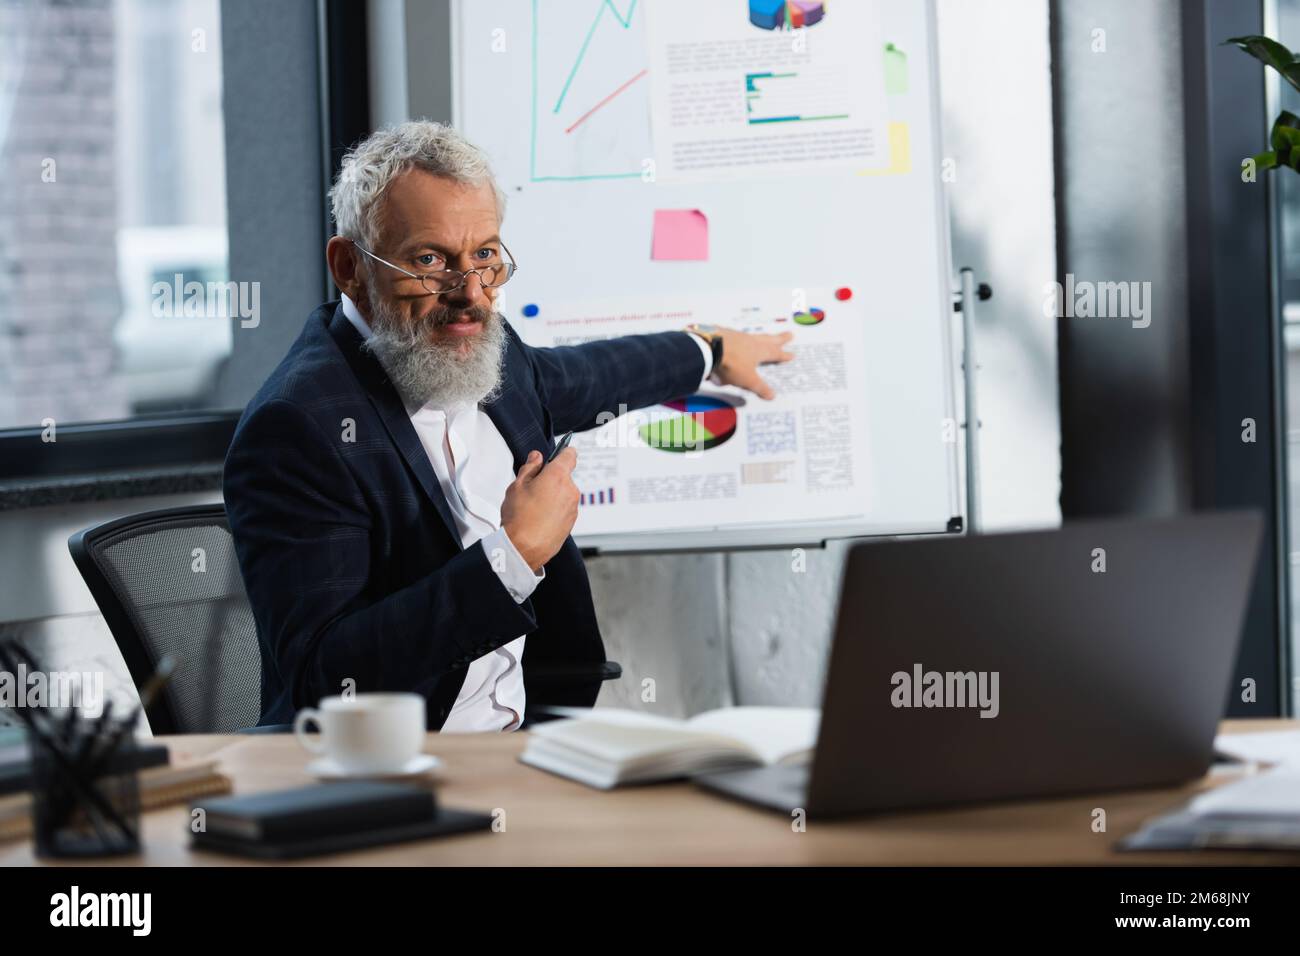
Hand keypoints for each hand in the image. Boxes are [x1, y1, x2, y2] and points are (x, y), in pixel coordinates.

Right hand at [501, 447, 579, 571]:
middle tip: (532, 487)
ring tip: (533, 507)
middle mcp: (570, 490)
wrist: (524, 548)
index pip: (569, 455)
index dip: (563, 452)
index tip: (558, 453)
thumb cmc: (519, 517)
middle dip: (550, 479)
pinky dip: (554, 510)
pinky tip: (539, 518)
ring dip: (552, 496)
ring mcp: (573, 507)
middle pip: (564, 476)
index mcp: (558, 476)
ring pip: (563, 494)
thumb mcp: (517, 485)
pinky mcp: (571, 522)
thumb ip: (530, 467)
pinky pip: (564, 509)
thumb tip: (537, 457)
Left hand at [711, 328, 794, 399]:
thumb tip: (772, 395)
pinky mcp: (722, 333)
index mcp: (759, 351)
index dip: (784, 355)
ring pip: (752, 336)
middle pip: (768, 339)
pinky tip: (735, 337)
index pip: (775, 353)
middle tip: (789, 334)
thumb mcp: (747, 380)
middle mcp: (750, 341)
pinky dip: (738, 337)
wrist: (708, 348)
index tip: (792, 354)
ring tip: (763, 337)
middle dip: (779, 339)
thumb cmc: (731, 364)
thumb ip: (759, 387)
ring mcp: (736, 335)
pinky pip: (734, 335)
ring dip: (760, 337)